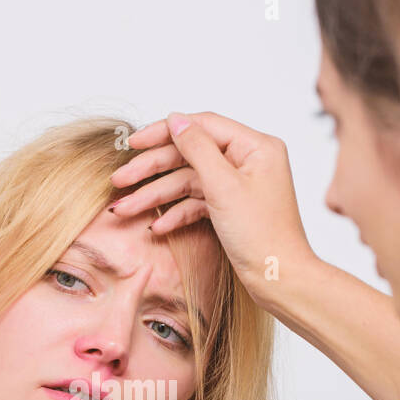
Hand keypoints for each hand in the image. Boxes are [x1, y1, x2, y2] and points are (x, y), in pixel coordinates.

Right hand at [109, 111, 322, 314]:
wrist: (280, 279)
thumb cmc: (263, 236)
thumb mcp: (224, 187)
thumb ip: (197, 149)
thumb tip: (176, 119)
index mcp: (256, 147)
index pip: (202, 126)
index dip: (164, 132)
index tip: (134, 143)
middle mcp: (249, 161)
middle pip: (190, 155)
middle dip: (152, 169)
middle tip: (120, 180)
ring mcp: (239, 185)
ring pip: (188, 181)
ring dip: (156, 196)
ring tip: (125, 209)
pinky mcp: (231, 208)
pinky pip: (197, 202)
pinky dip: (177, 213)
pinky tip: (157, 226)